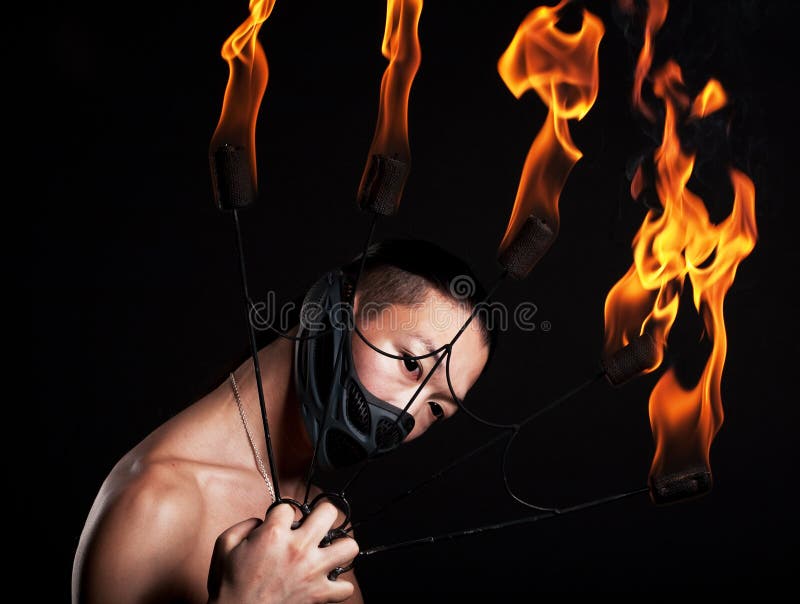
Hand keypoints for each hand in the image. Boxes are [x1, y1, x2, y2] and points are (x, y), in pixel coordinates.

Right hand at [207, 501, 358, 603]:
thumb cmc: (229, 586)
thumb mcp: (224, 545)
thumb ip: (245, 525)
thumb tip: (262, 521)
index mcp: (274, 534)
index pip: (288, 507)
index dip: (281, 515)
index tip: (278, 525)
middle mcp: (298, 548)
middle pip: (329, 512)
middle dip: (321, 514)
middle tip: (315, 524)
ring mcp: (313, 571)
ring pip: (348, 546)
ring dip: (339, 547)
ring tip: (328, 550)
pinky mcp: (320, 594)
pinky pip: (346, 587)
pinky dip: (338, 586)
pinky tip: (326, 582)